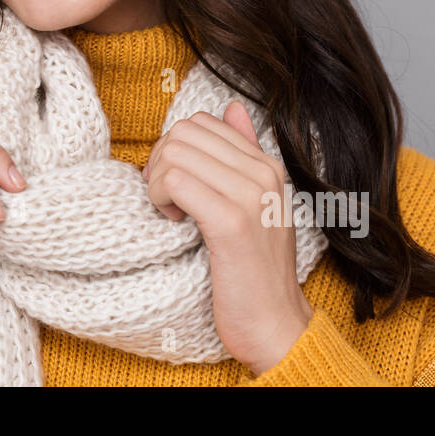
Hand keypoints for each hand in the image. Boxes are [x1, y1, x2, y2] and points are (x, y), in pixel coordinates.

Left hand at [142, 101, 313, 375]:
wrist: (276, 327)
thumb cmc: (254, 272)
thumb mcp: (254, 206)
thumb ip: (242, 155)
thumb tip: (232, 107)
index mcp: (268, 166)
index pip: (202, 123)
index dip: (175, 149)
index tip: (174, 185)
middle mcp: (263, 174)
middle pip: (184, 132)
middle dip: (160, 161)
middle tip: (166, 199)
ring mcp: (251, 197)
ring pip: (175, 153)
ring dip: (157, 182)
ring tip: (172, 211)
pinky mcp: (231, 223)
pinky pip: (175, 182)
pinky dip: (161, 198)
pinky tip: (173, 221)